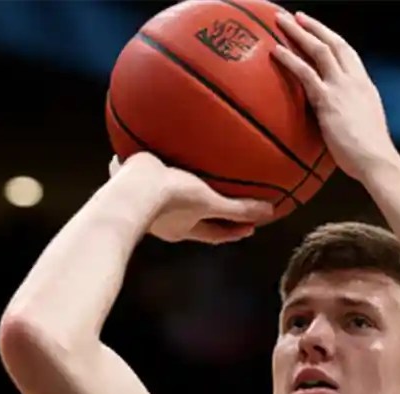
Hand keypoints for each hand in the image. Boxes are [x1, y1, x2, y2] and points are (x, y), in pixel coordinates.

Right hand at [110, 154, 273, 243]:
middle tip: (224, 205)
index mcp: (183, 228)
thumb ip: (237, 208)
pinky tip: (152, 154)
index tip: (250, 228)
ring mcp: (144, 206)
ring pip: (167, 202)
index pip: (214, 233)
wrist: (130, 189)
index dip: (232, 231)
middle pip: (192, 220)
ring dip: (180, 193)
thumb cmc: (171, 199)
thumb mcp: (209, 202)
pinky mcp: (129, 185)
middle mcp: (164, 223)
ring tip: (190, 178)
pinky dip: (153, 170)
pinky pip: (145, 177)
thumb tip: (270, 212)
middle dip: (207, 214)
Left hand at [271, 11, 399, 181]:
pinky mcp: (328, 100)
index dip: (331, 38)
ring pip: (318, 50)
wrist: (376, 160)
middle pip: (333, 43)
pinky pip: (305, 73)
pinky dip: (290, 59)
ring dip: (298, 33)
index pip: (347, 53)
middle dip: (314, 26)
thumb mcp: (364, 125)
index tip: (318, 29)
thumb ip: (351, 114)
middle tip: (296, 16)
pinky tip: (276, 50)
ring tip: (280, 21)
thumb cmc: (370, 153)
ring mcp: (341, 88)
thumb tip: (339, 119)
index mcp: (364, 86)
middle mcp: (354, 80)